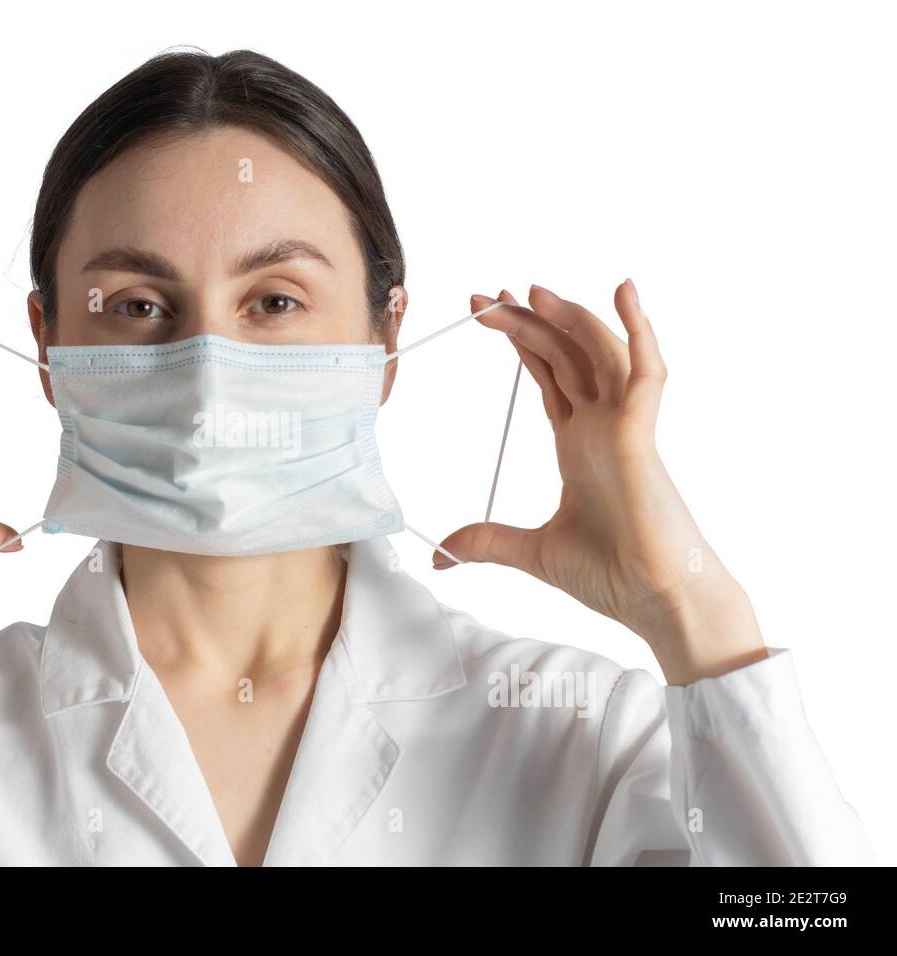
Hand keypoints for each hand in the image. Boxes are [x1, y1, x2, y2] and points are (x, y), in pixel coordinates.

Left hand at [436, 281, 766, 684]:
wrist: (655, 601)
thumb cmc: (611, 574)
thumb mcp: (531, 552)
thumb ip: (486, 543)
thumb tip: (439, 556)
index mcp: (579, 443)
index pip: (548, 374)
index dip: (519, 341)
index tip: (482, 312)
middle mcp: (603, 425)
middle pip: (565, 353)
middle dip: (527, 320)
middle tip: (485, 295)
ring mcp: (625, 426)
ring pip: (598, 351)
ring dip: (568, 316)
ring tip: (529, 289)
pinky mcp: (643, 434)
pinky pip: (646, 371)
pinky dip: (638, 328)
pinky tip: (623, 291)